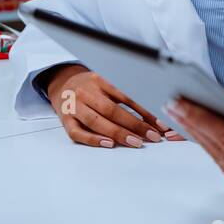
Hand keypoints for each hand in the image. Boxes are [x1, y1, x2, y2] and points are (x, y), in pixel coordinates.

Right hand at [46, 64, 182, 147]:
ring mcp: (74, 106)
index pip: (126, 96)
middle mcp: (86, 92)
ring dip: (118, 134)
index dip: (145, 111)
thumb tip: (155, 112)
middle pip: (112, 110)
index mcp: (100, 79)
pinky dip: (93, 139)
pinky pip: (77, 133)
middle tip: (152, 136)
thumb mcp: (108, 83)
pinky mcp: (65, 120)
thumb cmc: (92, 86)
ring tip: (136, 142)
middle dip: (135, 125)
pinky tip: (109, 144)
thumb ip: (126, 94)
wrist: (62, 83)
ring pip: (96, 121)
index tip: (160, 123)